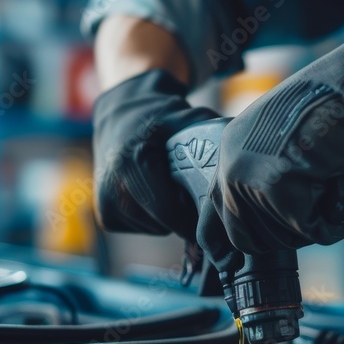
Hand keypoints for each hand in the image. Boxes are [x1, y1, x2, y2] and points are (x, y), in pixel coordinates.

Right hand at [92, 69, 217, 236]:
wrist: (120, 115)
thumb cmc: (159, 117)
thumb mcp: (185, 117)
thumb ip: (209, 133)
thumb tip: (237, 152)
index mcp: (131, 162)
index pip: (168, 212)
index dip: (194, 219)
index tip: (212, 215)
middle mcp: (112, 186)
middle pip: (164, 224)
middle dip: (183, 212)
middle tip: (186, 188)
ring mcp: (105, 203)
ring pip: (155, 228)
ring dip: (167, 214)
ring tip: (166, 185)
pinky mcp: (105, 215)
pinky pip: (143, 228)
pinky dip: (153, 216)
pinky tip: (150, 192)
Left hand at [196, 0, 343, 268]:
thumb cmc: (343, 111)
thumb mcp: (292, 143)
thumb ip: (272, 176)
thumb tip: (273, 219)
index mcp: (229, 149)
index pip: (211, 219)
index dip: (225, 248)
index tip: (228, 268)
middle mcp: (229, 162)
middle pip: (250, 239)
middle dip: (288, 232)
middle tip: (320, 198)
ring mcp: (249, 176)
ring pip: (283, 239)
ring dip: (316, 223)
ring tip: (334, 180)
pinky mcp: (277, 188)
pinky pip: (310, 231)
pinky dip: (337, 217)